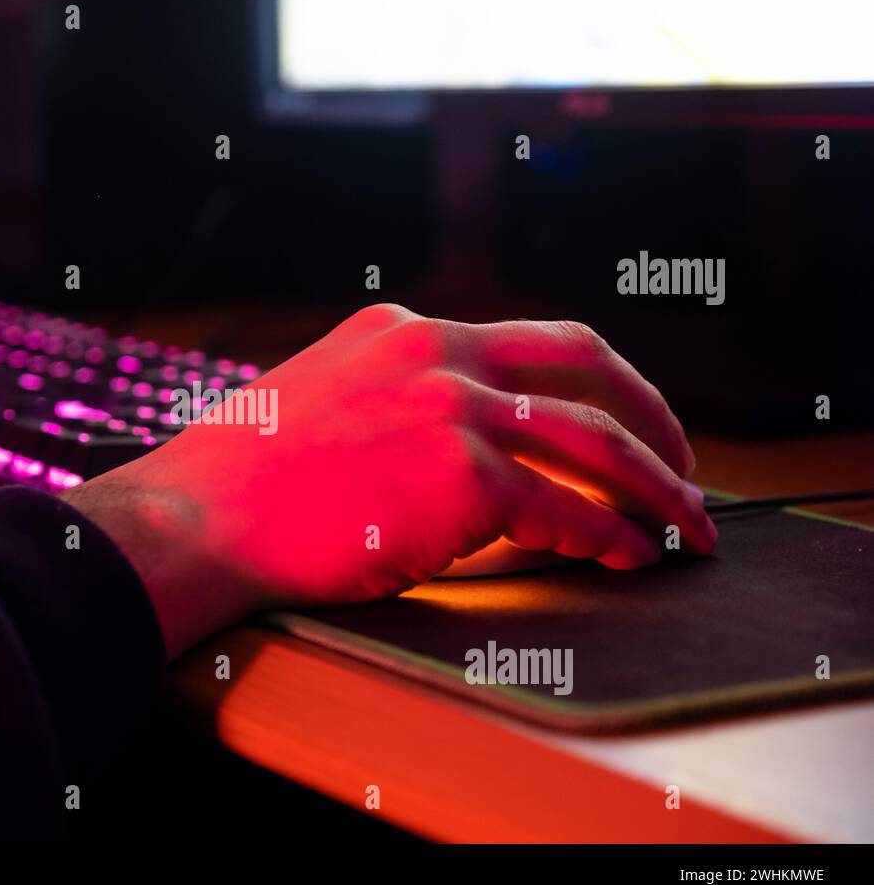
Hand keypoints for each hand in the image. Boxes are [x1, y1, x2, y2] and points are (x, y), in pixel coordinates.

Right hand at [63, 303, 715, 656]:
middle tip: (680, 457)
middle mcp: (437, 354)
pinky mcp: (463, 478)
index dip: (585, 382)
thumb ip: (386, 397)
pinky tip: (631, 554)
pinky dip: (610, 535)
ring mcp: (454, 410)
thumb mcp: (314, 396)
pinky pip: (567, 509)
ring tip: (688, 520)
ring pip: (594, 439)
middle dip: (649, 412)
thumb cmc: (238, 477)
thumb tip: (438, 443)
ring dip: (656, 484)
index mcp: (400, 330)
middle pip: (584, 365)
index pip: (522, 342)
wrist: (195, 518)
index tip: (610, 416)